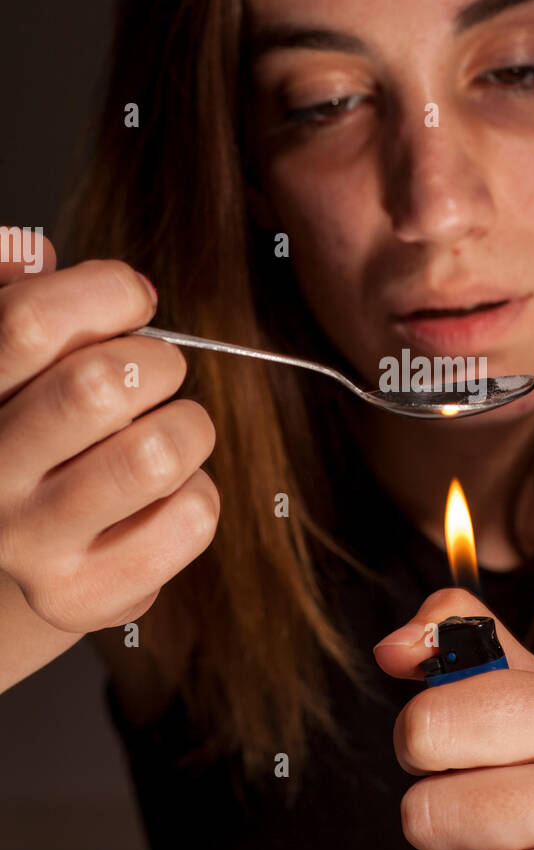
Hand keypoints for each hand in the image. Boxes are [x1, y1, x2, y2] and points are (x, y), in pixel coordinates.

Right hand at [0, 233, 219, 634]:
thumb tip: (26, 251)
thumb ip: (13, 295)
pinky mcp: (83, 597)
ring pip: (155, 454)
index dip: (106, 292)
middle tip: (156, 373)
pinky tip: (165, 496)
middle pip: (98, 386)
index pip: (31, 323)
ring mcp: (29, 544)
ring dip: (186, 426)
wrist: (25, 542)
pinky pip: (190, 518)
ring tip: (166, 433)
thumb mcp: (12, 355)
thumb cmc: (34, 424)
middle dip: (157, 360)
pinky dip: (199, 493)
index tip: (131, 300)